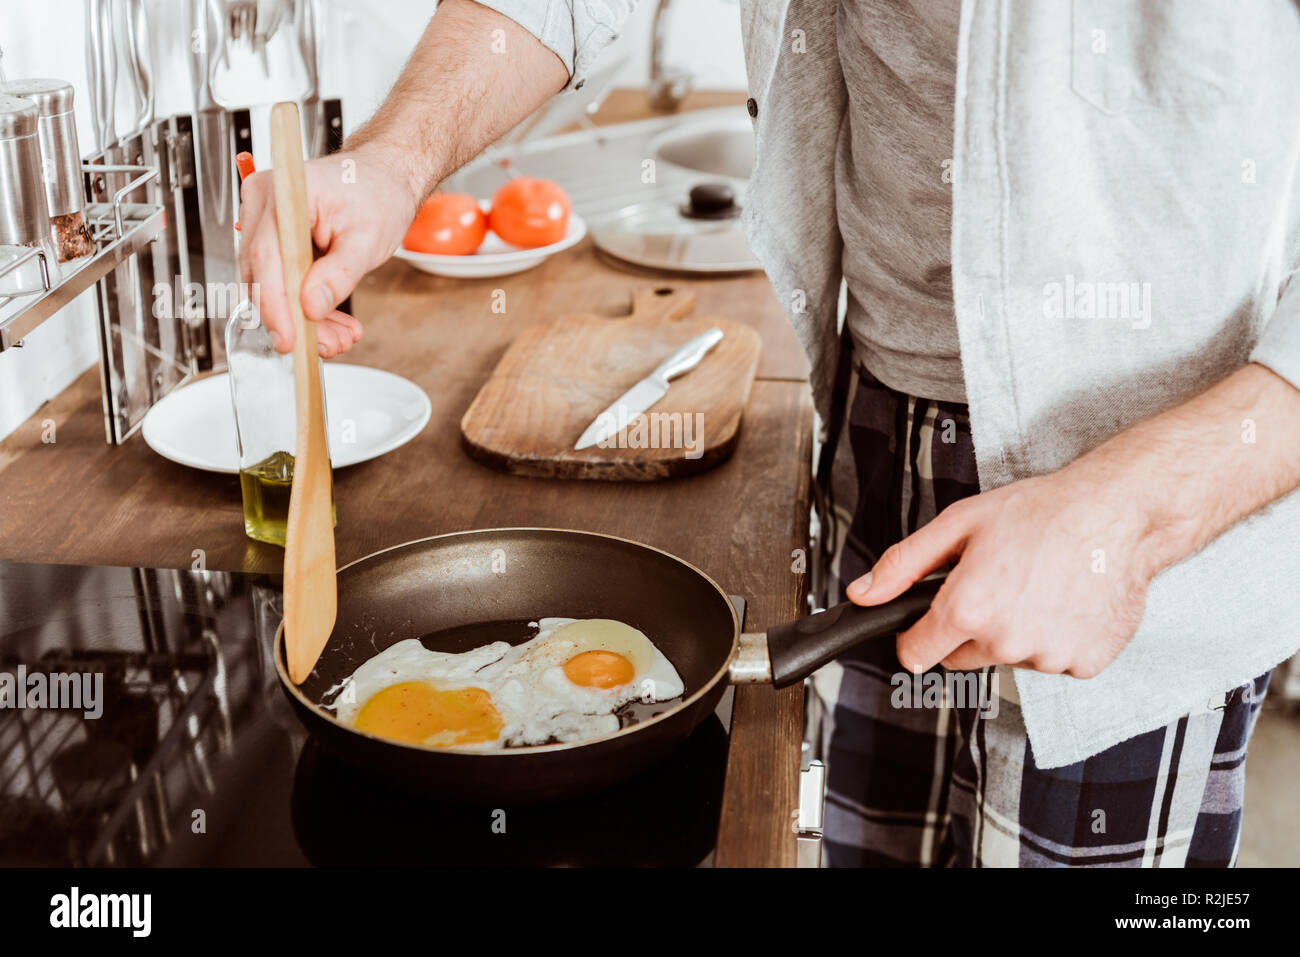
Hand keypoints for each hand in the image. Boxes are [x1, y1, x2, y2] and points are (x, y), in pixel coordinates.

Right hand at [237, 146, 419, 356]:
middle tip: (328, 345)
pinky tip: (333, 323)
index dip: (275, 305)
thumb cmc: (378, 193)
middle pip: (264, 277)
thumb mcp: (368, 237)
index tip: (289, 339)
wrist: (384, 176)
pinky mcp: (275, 241)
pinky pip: (282, 281)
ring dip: (305, 318)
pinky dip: (306, 305)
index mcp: (282, 194)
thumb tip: (310, 306)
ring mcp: (265, 224)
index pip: (266, 259)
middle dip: (295, 319)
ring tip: (340, 337)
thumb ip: (339, 273)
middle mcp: (262, 207)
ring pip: (272, 286)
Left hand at [845, 465, 1159, 677]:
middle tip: (996, 583)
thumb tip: (863, 594)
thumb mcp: (958, 524)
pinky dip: (1055, 638)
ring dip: (1015, 632)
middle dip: (969, 628)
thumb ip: (903, 564)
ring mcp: (1047, 656)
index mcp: (968, 609)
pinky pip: (1052, 661)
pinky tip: (1064, 600)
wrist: (1117, 512)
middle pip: (961, 656)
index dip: (915, 636)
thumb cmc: (1043, 512)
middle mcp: (1006, 641)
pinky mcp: (1084, 663)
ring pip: (1009, 658)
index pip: (916, 654)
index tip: (925, 624)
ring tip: (1037, 585)